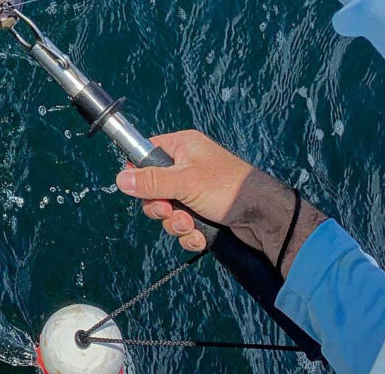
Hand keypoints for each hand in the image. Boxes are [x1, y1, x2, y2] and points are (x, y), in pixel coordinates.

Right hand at [115, 130, 326, 275]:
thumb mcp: (185, 182)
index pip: (146, 154)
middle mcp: (186, 166)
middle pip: (154, 187)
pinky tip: (199, 237)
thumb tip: (120, 179)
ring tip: (189, 226)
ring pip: (167, 210)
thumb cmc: (226, 187)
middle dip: (160, 206)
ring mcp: (195, 191)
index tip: (139, 189)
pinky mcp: (203, 213)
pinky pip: (183, 224)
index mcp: (181, 147)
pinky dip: (189, 234)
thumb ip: (151, 181)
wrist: (265, 217)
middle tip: (169, 210)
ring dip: (175, 223)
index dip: (139, 173)